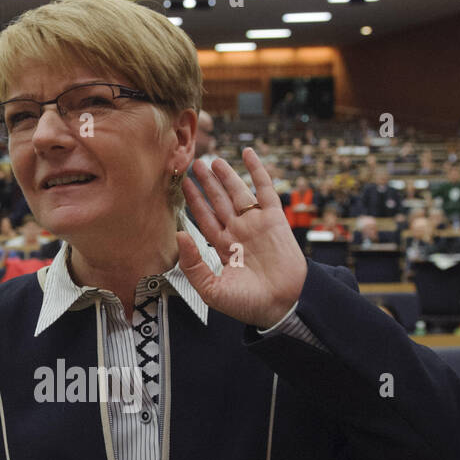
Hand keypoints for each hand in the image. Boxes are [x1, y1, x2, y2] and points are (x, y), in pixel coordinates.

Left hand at [176, 148, 307, 329]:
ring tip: (213, 160)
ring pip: (238, 192)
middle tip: (195, 165)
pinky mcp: (274, 218)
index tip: (184, 185)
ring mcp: (256, 224)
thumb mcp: (211, 289)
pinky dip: (257, 170)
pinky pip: (265, 189)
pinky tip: (248, 154)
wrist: (280, 306)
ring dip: (226, 175)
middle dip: (207, 184)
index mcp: (223, 247)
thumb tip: (179, 235)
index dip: (194, 201)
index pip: (204, 218)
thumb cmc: (247, 304)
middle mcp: (238, 232)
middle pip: (219, 201)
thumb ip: (193, 264)